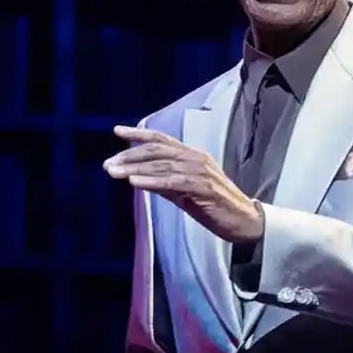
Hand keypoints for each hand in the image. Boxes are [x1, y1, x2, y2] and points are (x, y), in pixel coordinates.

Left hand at [104, 125, 264, 243]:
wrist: (243, 221)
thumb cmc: (215, 206)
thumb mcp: (185, 191)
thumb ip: (165, 182)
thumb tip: (139, 177)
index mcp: (192, 155)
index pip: (162, 140)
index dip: (139, 134)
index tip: (117, 131)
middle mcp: (196, 157)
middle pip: (157, 150)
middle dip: (130, 156)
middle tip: (108, 164)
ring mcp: (200, 171)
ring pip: (162, 165)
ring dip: (135, 169)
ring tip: (114, 173)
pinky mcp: (203, 187)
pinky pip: (173, 181)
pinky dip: (152, 181)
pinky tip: (135, 183)